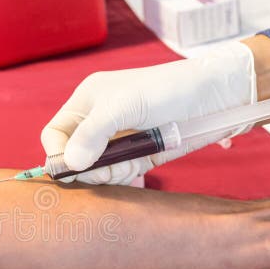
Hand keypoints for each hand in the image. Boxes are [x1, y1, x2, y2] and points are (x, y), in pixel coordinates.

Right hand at [40, 42, 256, 183]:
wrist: (215, 97)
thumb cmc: (167, 90)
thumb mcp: (124, 106)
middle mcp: (98, 122)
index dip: (57, 153)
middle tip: (107, 171)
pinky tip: (139, 171)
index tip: (72, 168)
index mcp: (87, 102)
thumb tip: (70, 164)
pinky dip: (125, 178)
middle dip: (88, 168)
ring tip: (132, 165)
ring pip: (96, 171)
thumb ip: (93, 134)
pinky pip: (119, 175)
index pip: (55, 134)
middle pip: (74, 157)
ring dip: (110, 175)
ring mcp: (119, 140)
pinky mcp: (139, 155)